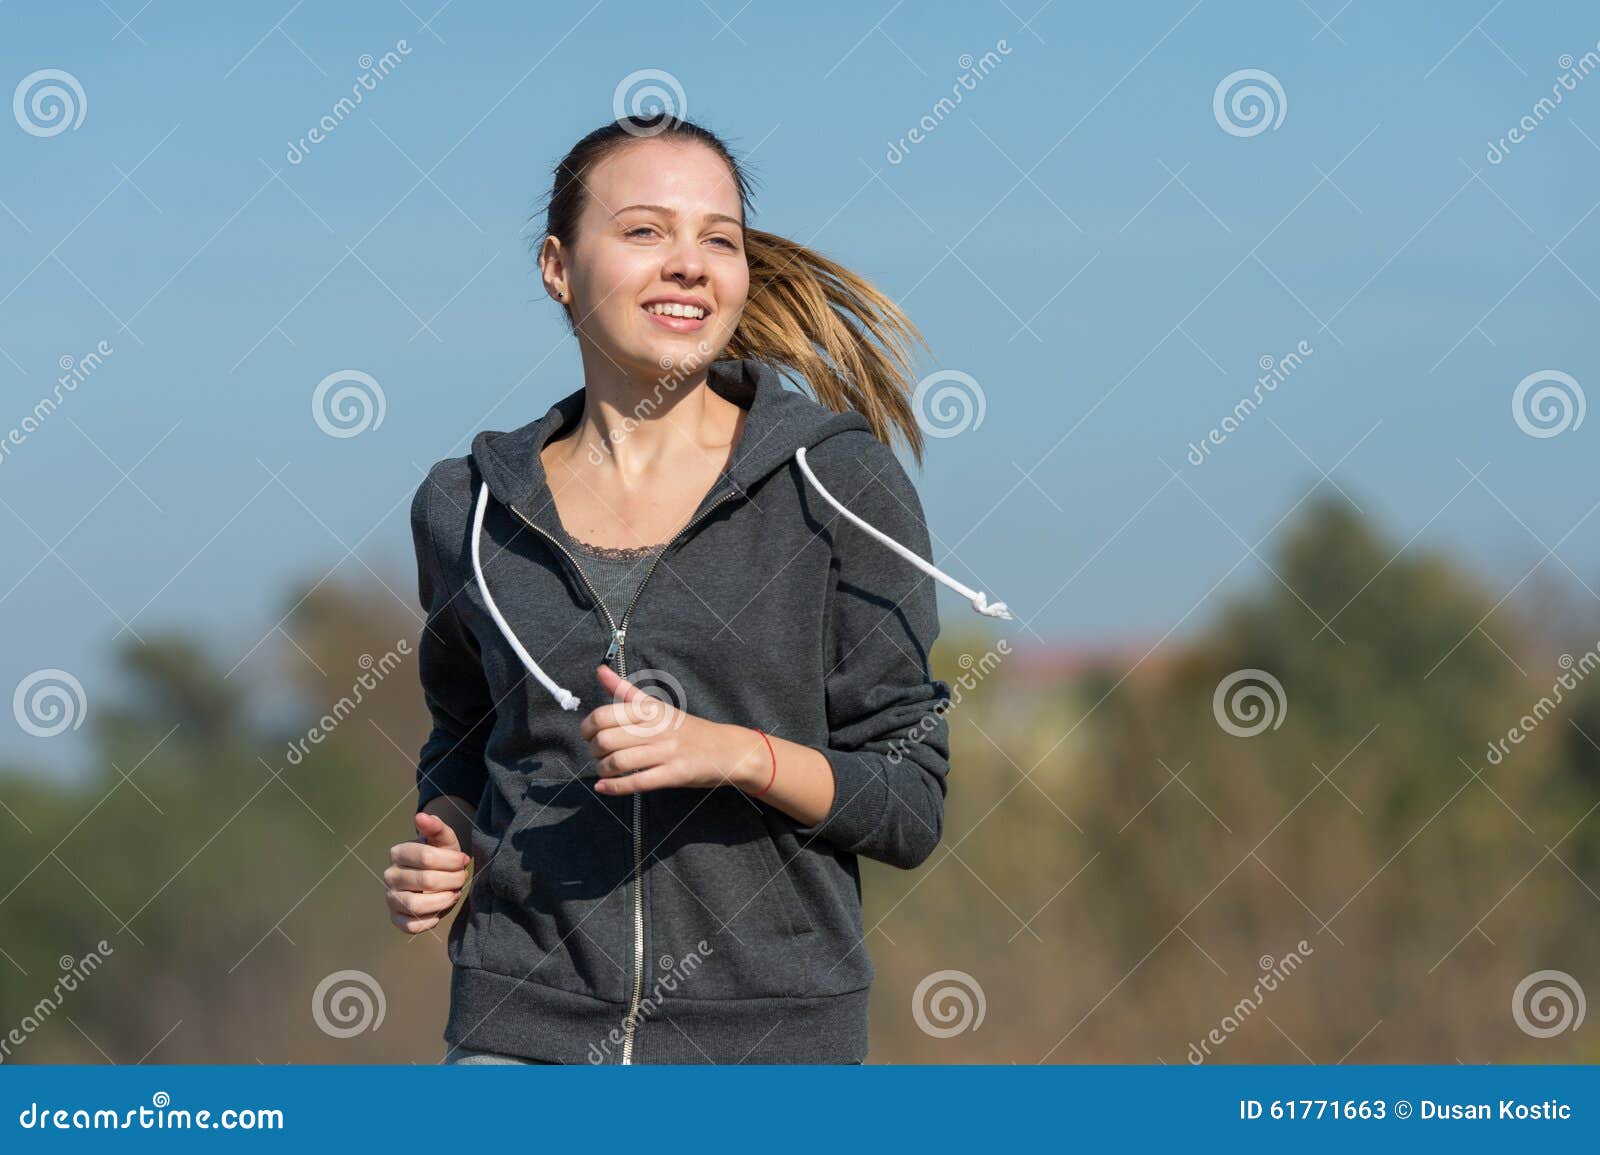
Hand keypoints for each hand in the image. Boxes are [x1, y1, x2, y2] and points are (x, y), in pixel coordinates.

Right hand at [384, 811, 471, 933]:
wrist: (438, 876)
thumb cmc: (442, 855)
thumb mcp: (444, 840)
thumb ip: (437, 827)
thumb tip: (421, 816)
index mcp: (398, 852)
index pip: (426, 857)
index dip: (451, 861)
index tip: (464, 861)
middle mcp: (390, 875)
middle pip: (426, 881)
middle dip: (452, 880)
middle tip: (462, 878)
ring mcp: (391, 897)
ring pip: (416, 906)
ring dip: (443, 901)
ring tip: (454, 894)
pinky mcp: (396, 918)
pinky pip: (410, 926)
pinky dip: (429, 921)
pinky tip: (440, 909)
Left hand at [581, 663, 766, 795]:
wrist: (726, 749)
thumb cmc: (687, 728)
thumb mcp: (658, 706)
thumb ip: (626, 690)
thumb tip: (599, 670)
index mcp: (651, 709)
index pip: (605, 714)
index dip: (587, 727)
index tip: (588, 734)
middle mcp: (657, 728)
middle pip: (607, 739)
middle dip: (594, 750)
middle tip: (597, 753)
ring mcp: (667, 752)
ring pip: (619, 762)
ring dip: (603, 769)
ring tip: (604, 769)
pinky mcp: (675, 774)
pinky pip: (638, 782)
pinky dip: (614, 787)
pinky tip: (603, 787)